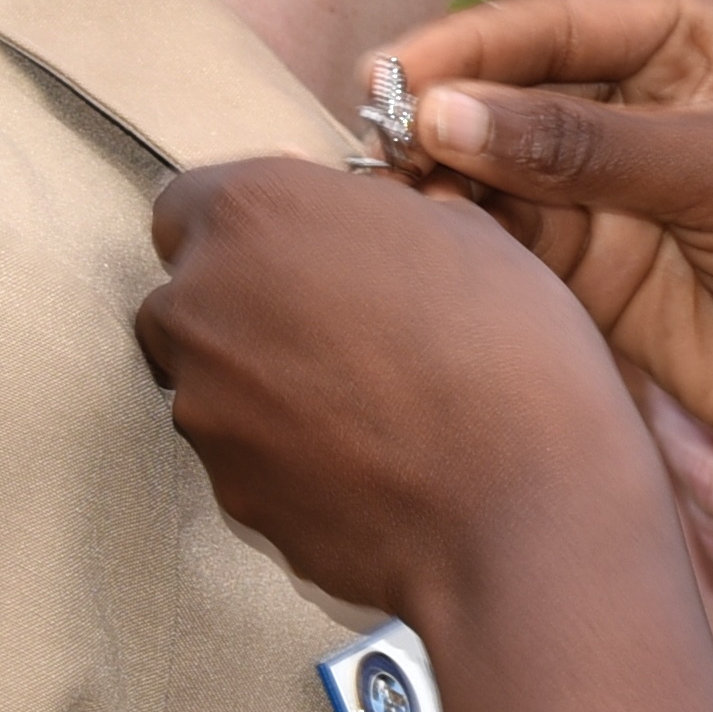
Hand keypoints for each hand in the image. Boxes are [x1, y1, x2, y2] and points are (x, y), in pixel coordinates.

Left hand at [141, 154, 652, 618]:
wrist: (524, 507)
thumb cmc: (510, 352)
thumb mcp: (469, 234)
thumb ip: (382, 217)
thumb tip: (370, 223)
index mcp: (255, 212)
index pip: (190, 204)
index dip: (247, 227)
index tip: (302, 247)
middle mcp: (202, 303)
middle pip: (188, 298)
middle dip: (244, 308)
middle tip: (338, 327)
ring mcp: (205, 408)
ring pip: (211, 384)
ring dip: (265, 385)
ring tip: (365, 404)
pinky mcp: (229, 492)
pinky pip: (245, 459)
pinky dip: (286, 455)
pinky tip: (366, 461)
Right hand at [378, 0, 712, 484]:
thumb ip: (586, 143)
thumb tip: (441, 110)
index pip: (565, 19)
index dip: (472, 46)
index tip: (387, 76)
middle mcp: (663, 92)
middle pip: (523, 86)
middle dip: (446, 110)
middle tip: (365, 140)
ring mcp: (630, 180)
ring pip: (505, 163)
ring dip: (445, 176)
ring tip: (380, 194)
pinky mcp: (607, 262)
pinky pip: (516, 234)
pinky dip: (468, 236)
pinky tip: (419, 239)